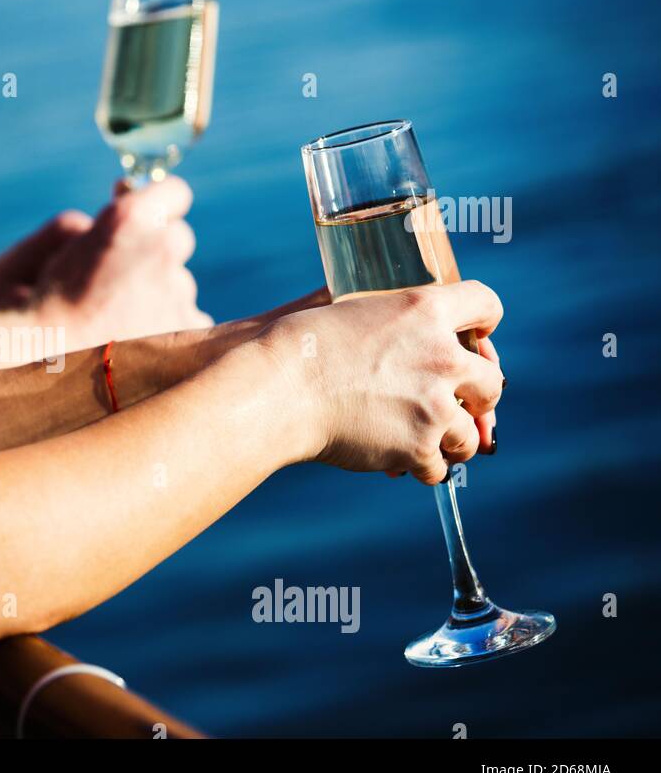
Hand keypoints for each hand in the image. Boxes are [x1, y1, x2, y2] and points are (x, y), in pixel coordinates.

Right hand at [0, 177, 211, 349]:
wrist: (49, 352)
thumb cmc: (52, 296)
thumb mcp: (70, 238)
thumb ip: (110, 216)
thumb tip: (130, 193)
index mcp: (131, 218)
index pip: (174, 192)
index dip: (159, 204)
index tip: (146, 215)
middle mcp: (161, 247)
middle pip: (178, 238)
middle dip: (157, 251)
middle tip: (124, 275)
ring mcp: (178, 289)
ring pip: (180, 282)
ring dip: (160, 291)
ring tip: (120, 315)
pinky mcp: (187, 325)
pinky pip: (187, 315)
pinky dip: (168, 323)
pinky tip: (138, 334)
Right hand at [258, 281, 505, 484]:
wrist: (279, 390)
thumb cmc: (298, 347)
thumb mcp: (345, 307)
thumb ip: (381, 314)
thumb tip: (386, 320)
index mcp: (425, 310)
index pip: (487, 303)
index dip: (486, 321)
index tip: (478, 336)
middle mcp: (443, 357)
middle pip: (494, 381)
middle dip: (479, 396)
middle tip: (462, 404)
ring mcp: (435, 407)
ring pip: (471, 436)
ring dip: (453, 441)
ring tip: (432, 442)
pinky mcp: (417, 448)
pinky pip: (438, 468)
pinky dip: (420, 468)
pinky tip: (401, 463)